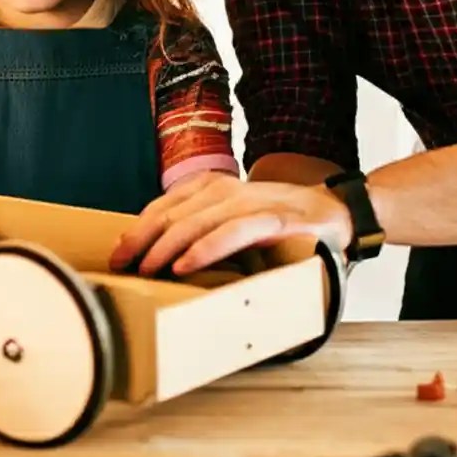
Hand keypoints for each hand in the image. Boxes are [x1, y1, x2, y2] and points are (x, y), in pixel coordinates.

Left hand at [110, 172, 353, 276]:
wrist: (338, 215)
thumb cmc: (281, 225)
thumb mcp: (235, 222)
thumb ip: (201, 229)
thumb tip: (153, 250)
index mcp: (215, 188)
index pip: (165, 204)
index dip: (138, 227)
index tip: (118, 252)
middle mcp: (229, 190)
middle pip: (173, 212)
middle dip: (143, 239)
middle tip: (122, 265)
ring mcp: (253, 202)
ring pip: (198, 220)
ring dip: (168, 245)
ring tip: (146, 268)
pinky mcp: (276, 220)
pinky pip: (234, 232)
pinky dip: (207, 248)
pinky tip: (186, 264)